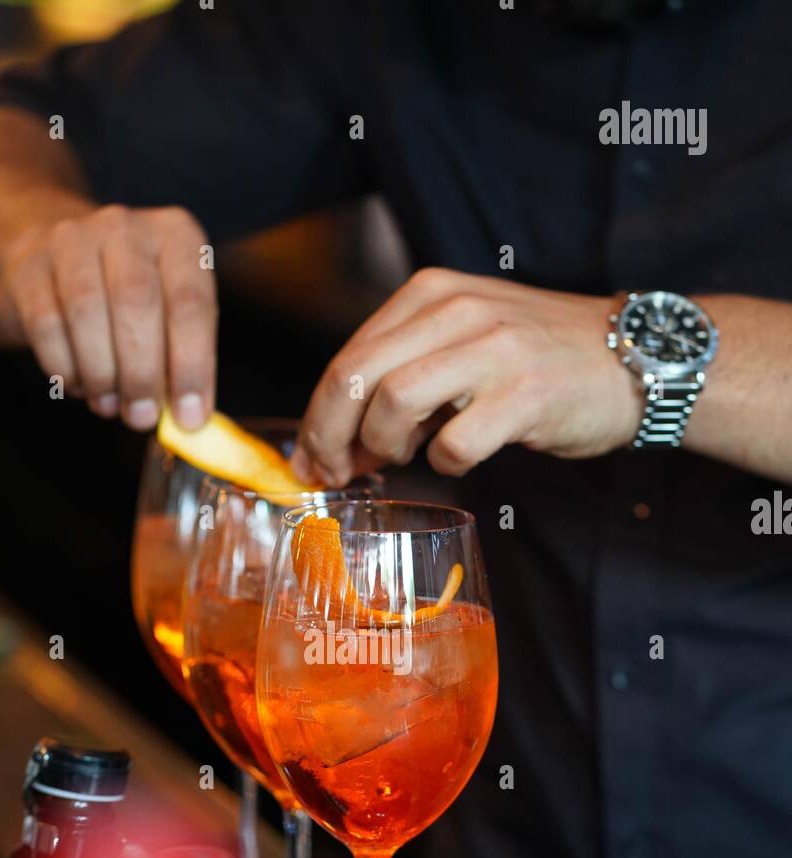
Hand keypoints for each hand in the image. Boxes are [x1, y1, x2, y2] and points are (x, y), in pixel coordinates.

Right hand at [0, 203, 215, 429]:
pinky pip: (47, 326)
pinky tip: (78, 384)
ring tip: (109, 404)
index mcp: (176, 236)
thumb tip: (189, 420)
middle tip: (141, 416)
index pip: (191, 303)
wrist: (54, 263)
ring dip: (101, 374)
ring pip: (88, 314)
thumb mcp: (169, 316)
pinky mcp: (28, 267)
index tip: (189, 418)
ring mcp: (71, 239)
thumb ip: (184, 361)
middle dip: (142, 374)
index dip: (192, 367)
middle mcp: (124, 228)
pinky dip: (65, 367)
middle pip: (137, 305)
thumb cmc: (128, 301)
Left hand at [291, 269, 641, 482]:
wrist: (634, 359)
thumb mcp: (464, 342)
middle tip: (335, 474)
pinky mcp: (525, 395)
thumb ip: (403, 375)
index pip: (349, 357)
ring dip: (384, 448)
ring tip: (404, 457)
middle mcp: (457, 311)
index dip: (318, 417)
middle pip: (357, 378)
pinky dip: (445, 463)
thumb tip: (337, 441)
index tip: (313, 457)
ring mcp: (493, 350)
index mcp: (432, 293)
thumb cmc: (540, 361)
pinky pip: (455, 444)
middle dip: (330, 438)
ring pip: (394, 404)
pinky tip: (459, 456)